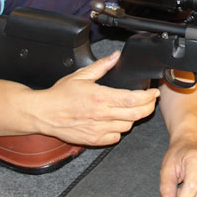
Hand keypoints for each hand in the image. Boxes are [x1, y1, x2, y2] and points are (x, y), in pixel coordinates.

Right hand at [36, 52, 159, 146]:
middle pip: (136, 115)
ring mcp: (98, 129)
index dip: (147, 97)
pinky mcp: (93, 139)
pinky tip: (116, 121)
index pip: (132, 99)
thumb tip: (115, 56)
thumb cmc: (59, 95)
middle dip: (148, 108)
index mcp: (100, 97)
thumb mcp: (80, 75)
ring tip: (131, 109)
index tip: (153, 92)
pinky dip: (120, 130)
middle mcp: (101, 115)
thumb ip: (101, 66)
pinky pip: (115, 137)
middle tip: (149, 101)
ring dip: (133, 118)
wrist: (43, 113)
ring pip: (127, 127)